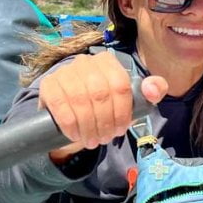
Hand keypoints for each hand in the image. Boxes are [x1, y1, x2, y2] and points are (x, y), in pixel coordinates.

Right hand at [39, 51, 168, 162]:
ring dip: (88, 127)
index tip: (120, 130)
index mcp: (108, 62)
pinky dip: (71, 125)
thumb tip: (153, 90)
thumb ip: (150, 91)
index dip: (122, 112)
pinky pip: (61, 106)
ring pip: (80, 101)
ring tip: (92, 141)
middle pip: (100, 94)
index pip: (120, 85)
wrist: (71, 114)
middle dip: (105, 122)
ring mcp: (65, 72)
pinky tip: (76, 135)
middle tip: (105, 139)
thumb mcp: (130, 99)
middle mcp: (85, 61)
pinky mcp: (49, 85)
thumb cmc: (104, 106)